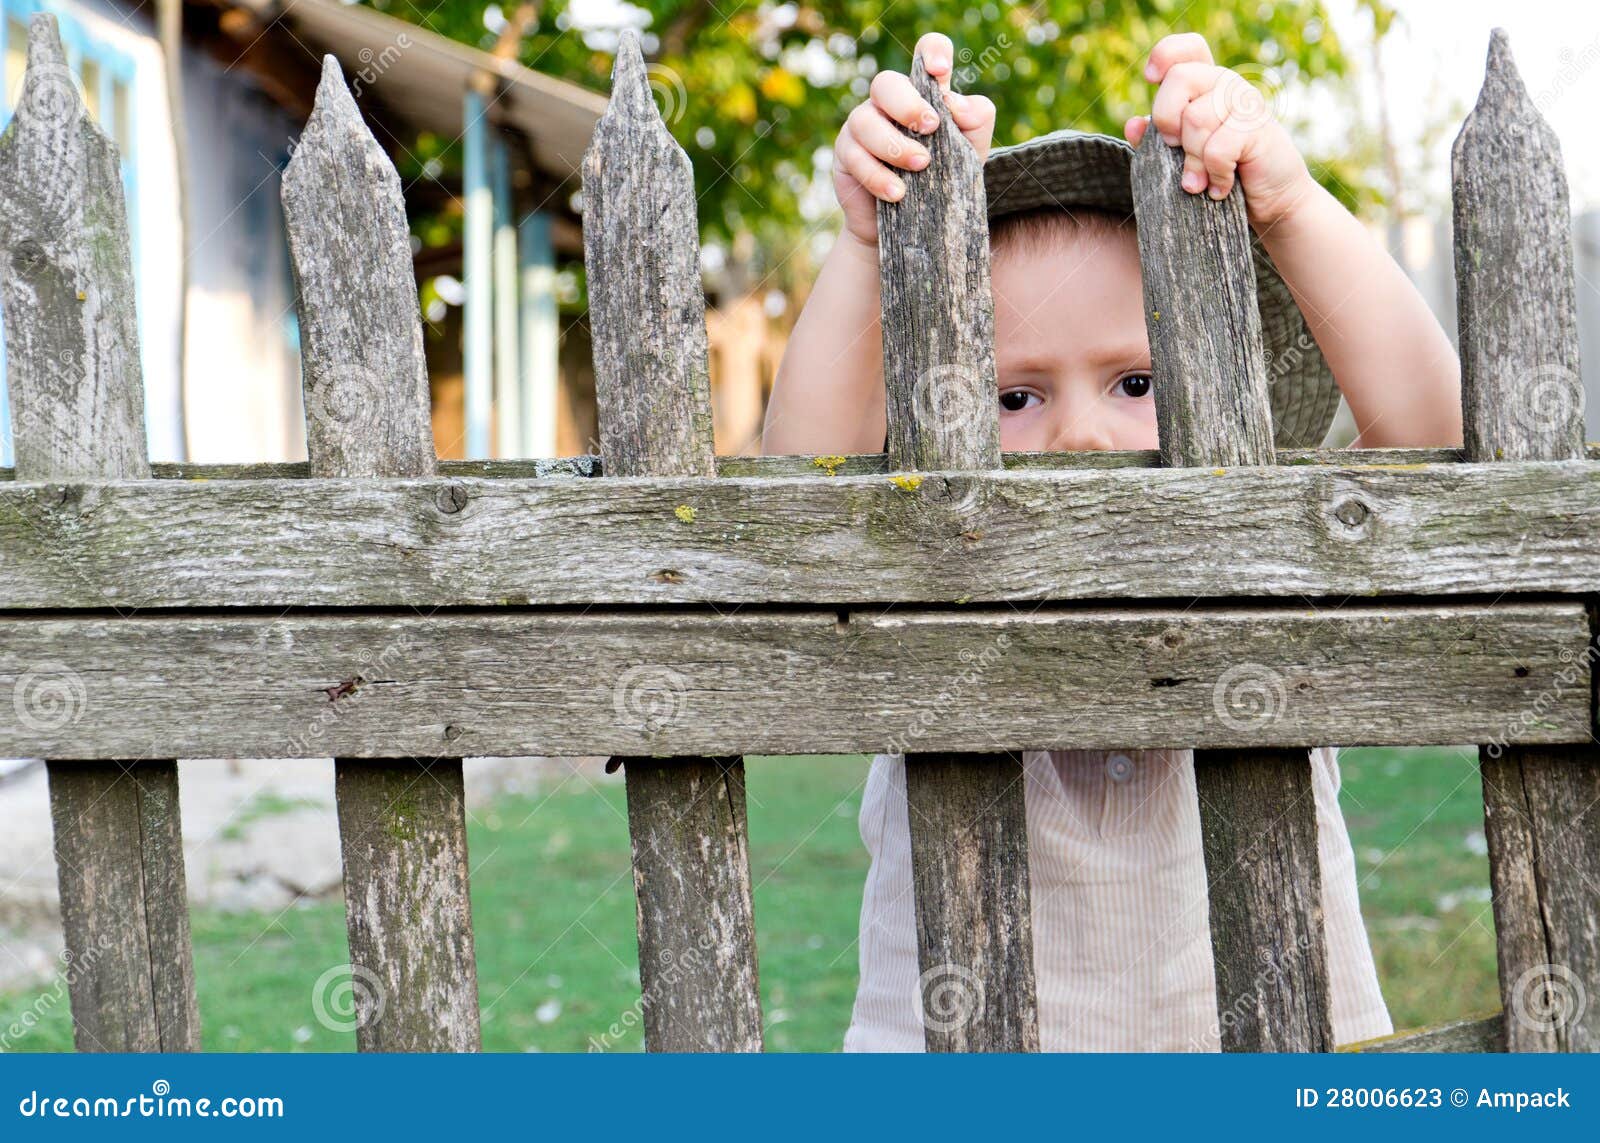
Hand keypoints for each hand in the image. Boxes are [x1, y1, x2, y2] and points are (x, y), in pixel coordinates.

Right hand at [833, 31, 996, 246]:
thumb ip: (975, 122)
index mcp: (922, 92)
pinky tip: (898, 193)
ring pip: (865, 120)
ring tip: (921, 166)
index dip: (932, 52)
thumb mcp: (970, 152)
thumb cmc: (942, 181)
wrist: (911, 229)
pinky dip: (878, 176)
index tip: (941, 74)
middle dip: (908, 104)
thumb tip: (956, 106)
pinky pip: (855, 158)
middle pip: (886, 83)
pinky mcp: (845, 155)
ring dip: (895, 144)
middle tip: (932, 128)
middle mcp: (888, 103)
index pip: (926, 51)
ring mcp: (862, 126)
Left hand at [1123, 33, 1313, 228]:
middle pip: (1179, 77)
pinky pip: (1217, 150)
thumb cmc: (1218, 175)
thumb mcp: (1180, 157)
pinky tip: (1221, 186)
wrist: (1266, 200)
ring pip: (1195, 119)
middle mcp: (1224, 84)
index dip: (1165, 55)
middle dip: (1166, 120)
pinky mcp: (1258, 126)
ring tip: (1200, 181)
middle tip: (1175, 148)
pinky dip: (1215, 175)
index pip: (1187, 48)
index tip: (1151, 79)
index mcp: (1203, 85)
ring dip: (1192, 162)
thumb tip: (1133, 124)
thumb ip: (1154, 140)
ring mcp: (1244, 101)